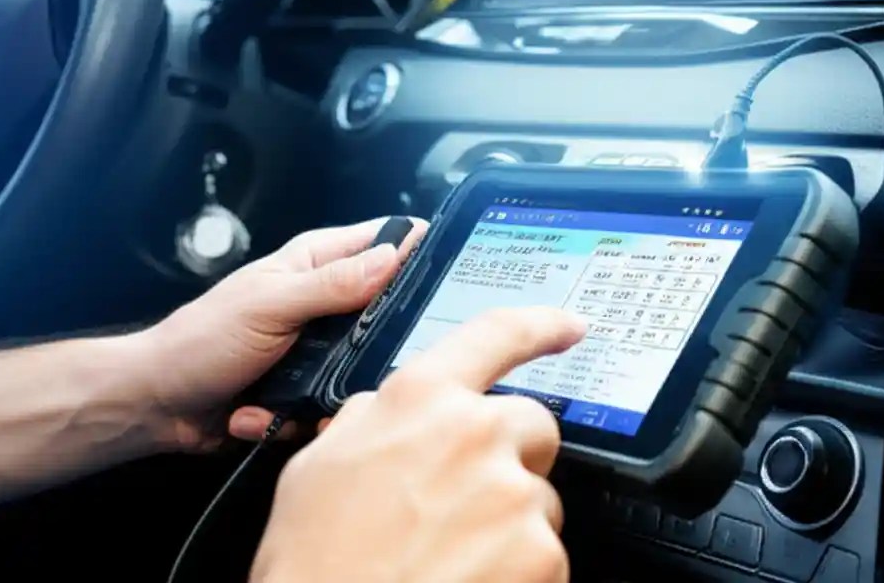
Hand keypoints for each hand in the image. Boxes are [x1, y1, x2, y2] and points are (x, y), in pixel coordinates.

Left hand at [134, 218, 425, 451]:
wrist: (157, 403)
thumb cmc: (198, 342)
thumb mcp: (271, 304)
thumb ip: (333, 283)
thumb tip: (391, 257)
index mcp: (314, 264)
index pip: (383, 241)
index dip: (414, 253)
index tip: (438, 279)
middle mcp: (321, 304)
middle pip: (385, 315)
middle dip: (372, 346)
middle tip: (346, 358)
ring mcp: (316, 350)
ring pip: (364, 368)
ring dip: (327, 389)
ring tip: (291, 392)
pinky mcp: (307, 391)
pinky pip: (333, 405)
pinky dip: (299, 415)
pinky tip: (263, 411)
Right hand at [249, 307, 586, 582]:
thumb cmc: (315, 563)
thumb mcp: (315, 468)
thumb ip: (367, 422)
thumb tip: (386, 412)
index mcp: (418, 401)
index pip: (495, 335)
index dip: (540, 325)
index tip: (568, 326)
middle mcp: (474, 435)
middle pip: (532, 425)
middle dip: (511, 456)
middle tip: (467, 501)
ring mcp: (513, 496)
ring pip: (538, 498)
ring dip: (509, 524)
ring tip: (450, 556)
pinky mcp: (540, 555)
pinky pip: (546, 555)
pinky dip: (518, 573)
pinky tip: (467, 580)